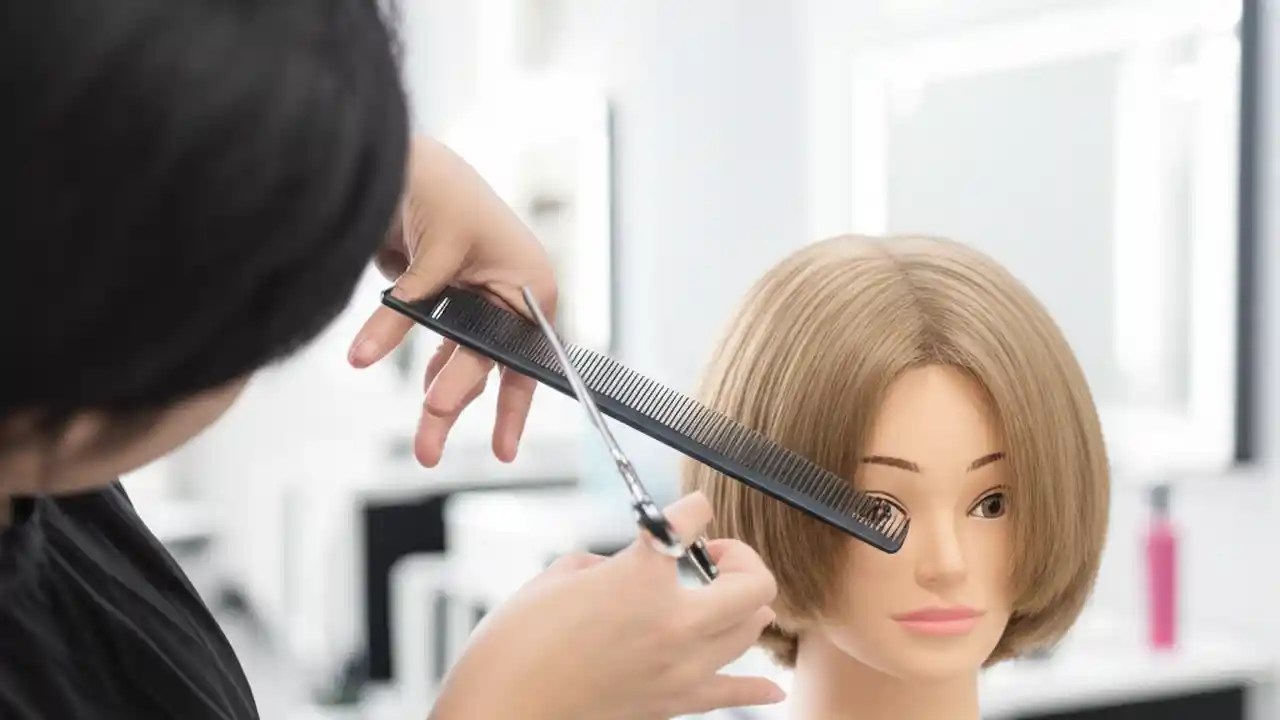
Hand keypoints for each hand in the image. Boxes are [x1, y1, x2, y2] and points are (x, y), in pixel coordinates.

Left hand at [348, 135, 556, 465]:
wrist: (408, 157)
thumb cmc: (441, 190)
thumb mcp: (431, 254)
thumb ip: (406, 308)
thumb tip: (366, 356)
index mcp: (530, 285)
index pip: (526, 357)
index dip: (512, 405)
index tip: (500, 446)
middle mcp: (513, 296)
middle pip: (490, 366)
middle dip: (459, 407)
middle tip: (429, 450)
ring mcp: (482, 297)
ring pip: (467, 361)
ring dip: (443, 398)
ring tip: (425, 445)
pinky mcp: (451, 295)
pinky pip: (448, 343)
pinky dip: (436, 368)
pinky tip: (428, 397)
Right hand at [428, 492, 784, 719]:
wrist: (501, 709)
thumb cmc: (516, 641)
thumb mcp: (560, 576)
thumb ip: (610, 562)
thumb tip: (630, 570)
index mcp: (641, 576)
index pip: (691, 519)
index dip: (690, 507)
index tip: (686, 510)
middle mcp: (674, 621)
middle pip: (754, 583)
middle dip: (739, 558)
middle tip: (711, 556)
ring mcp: (680, 667)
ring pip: (752, 630)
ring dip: (742, 605)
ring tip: (718, 598)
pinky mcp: (672, 702)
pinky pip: (734, 693)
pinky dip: (758, 686)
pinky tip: (771, 686)